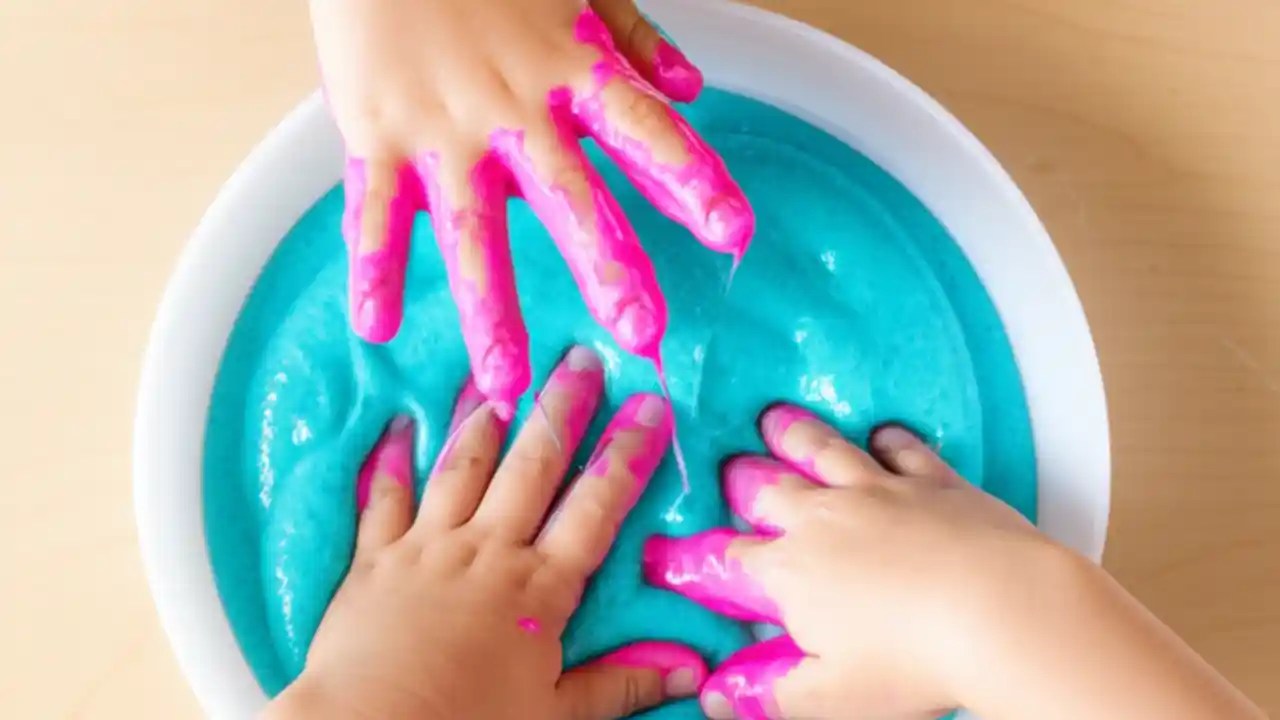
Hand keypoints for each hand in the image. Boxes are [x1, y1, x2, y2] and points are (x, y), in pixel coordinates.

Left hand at [266, 346, 706, 719]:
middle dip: (562, 409)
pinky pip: (384, 496)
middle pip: (532, 465)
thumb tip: (691, 668)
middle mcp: (487, 550)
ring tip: (503, 372)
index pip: (596, 506)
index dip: (626, 454)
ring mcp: (427, 547)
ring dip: (486, 416)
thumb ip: (619, 685)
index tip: (650, 405)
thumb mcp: (555, 717)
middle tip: (581, 357)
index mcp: (539, 587)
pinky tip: (399, 424)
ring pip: (462, 465)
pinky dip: (391, 458)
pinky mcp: (375, 558)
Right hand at [311, 0, 753, 415]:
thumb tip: (694, 89)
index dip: (689, 179)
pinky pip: (373, 211)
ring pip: (469, 227)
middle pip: (569, 196)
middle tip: (641, 332)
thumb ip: (633, 38)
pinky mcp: (376, 133)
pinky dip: (371, 267)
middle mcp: (513, 108)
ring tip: (507, 382)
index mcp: (569, 70)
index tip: (733, 231)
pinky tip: (376, 327)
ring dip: (489, 306)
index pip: (643, 130)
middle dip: (606, 264)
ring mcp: (443, 127)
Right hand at [642, 406, 1054, 718]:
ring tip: (776, 419)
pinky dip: (888, 441)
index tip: (670, 554)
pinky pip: (902, 450)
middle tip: (730, 468)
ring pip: (826, 453)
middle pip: (771, 491)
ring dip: (797, 435)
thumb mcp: (832, 698)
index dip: (697, 558)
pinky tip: (882, 434)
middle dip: (744, 480)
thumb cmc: (913, 659)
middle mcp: (825, 518)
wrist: (1001, 608)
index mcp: (791, 572)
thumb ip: (770, 695)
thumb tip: (716, 698)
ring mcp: (880, 491)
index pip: (730, 560)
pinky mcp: (933, 481)